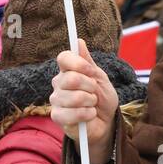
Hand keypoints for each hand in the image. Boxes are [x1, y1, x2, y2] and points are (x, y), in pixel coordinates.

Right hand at [50, 39, 119, 163]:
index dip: (79, 64)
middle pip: (71, 78)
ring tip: (92, 104)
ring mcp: (56, 100)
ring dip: (90, 102)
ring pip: (73, 97)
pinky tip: (89, 115)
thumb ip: (88, 61)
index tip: (91, 71)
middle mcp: (58, 84)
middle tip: (94, 92)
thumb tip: (78, 41)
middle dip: (90, 86)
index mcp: (68, 70)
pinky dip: (87, 114)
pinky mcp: (57, 117)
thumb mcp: (100, 77)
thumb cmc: (102, 98)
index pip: (64, 58)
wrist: (106, 121)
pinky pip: (72, 113)